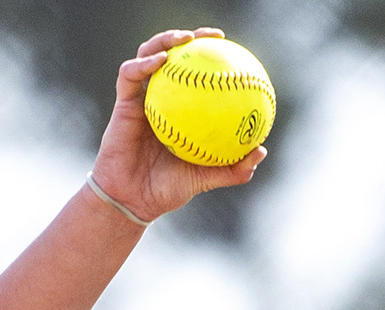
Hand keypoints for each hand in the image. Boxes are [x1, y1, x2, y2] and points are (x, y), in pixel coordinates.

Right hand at [88, 28, 267, 221]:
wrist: (131, 200)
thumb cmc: (166, 190)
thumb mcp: (206, 179)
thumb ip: (233, 168)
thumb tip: (261, 149)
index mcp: (178, 110)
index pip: (194, 76)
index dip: (211, 58)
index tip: (232, 50)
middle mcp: (159, 99)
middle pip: (171, 56)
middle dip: (190, 38)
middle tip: (212, 35)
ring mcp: (139, 99)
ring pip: (147, 56)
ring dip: (163, 41)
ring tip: (183, 39)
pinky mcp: (122, 103)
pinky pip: (130, 75)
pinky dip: (143, 63)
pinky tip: (160, 60)